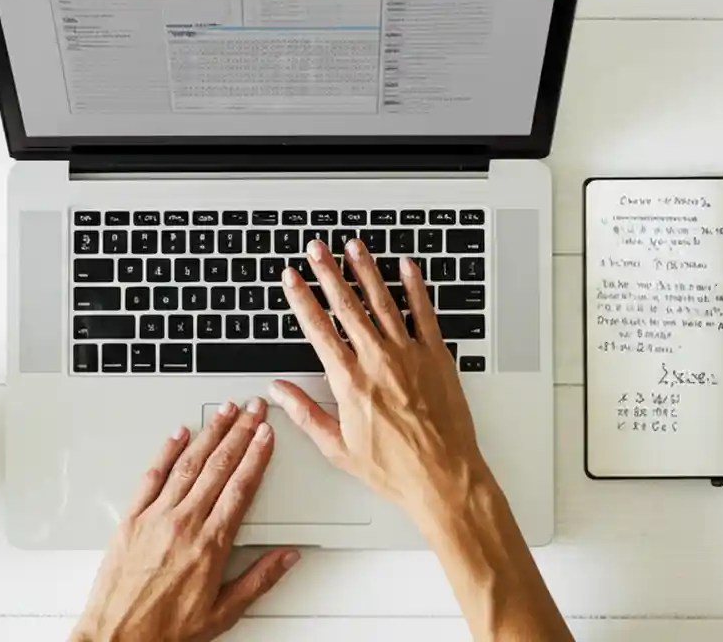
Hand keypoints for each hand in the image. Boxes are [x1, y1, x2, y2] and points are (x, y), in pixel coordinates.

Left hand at [72, 399, 299, 641]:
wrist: (116, 640)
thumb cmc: (165, 631)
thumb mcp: (223, 613)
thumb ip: (259, 580)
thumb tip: (287, 557)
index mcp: (210, 545)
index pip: (241, 488)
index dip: (256, 457)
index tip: (266, 436)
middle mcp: (183, 524)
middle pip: (219, 467)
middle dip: (240, 433)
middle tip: (253, 410)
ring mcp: (155, 518)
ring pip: (188, 464)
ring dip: (210, 433)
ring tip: (225, 412)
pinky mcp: (131, 519)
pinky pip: (151, 476)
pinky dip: (166, 452)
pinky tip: (178, 434)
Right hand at [270, 238, 488, 517]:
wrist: (443, 476)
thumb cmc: (394, 468)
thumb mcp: (337, 447)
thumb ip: (305, 413)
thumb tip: (279, 391)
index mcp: (349, 382)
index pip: (318, 329)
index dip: (301, 299)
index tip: (291, 278)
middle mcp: (377, 360)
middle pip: (347, 306)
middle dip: (328, 272)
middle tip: (316, 249)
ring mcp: (409, 355)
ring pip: (383, 301)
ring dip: (366, 270)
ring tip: (353, 246)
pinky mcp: (436, 356)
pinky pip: (424, 313)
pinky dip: (415, 287)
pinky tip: (407, 267)